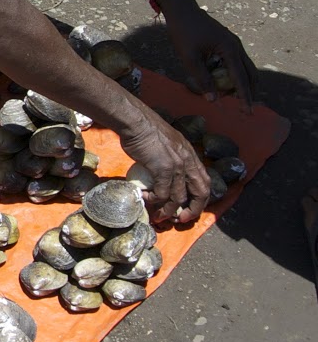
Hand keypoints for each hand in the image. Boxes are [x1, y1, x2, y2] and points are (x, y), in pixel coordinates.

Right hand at [118, 108, 210, 227]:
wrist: (136, 121)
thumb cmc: (146, 128)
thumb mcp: (167, 142)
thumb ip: (171, 156)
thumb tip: (165, 169)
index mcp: (191, 155)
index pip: (204, 182)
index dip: (200, 199)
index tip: (189, 208)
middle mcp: (188, 161)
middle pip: (200, 193)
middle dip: (193, 210)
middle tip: (181, 220)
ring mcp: (177, 166)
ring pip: (179, 198)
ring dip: (169, 212)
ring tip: (158, 217)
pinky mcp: (163, 170)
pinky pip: (162, 194)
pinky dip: (154, 201)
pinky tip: (145, 198)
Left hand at [160, 0, 255, 106]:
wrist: (181, 10)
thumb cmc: (183, 32)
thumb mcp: (190, 58)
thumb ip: (202, 79)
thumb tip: (213, 100)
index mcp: (230, 50)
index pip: (241, 79)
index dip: (245, 97)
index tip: (248, 112)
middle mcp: (236, 46)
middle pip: (250, 74)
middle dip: (249, 92)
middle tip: (243, 108)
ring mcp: (233, 43)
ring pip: (246, 68)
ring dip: (242, 83)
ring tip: (232, 96)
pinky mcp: (228, 42)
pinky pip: (237, 62)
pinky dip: (235, 74)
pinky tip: (224, 81)